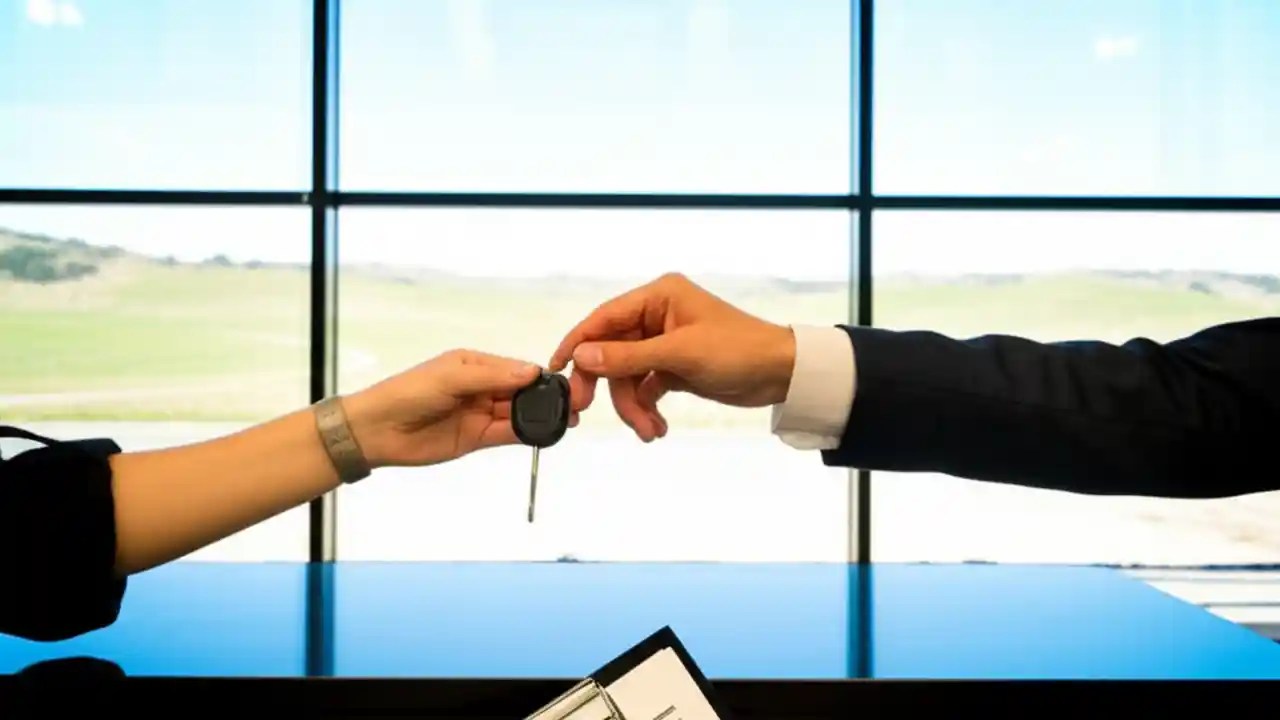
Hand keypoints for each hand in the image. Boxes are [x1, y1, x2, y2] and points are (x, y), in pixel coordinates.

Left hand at [341, 349, 576, 466]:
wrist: (377, 430)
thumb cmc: (409, 393)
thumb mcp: (451, 377)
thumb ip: (493, 376)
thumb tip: (532, 371)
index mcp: (475, 364)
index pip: (516, 368)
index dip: (539, 376)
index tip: (564, 382)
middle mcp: (481, 387)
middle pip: (521, 392)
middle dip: (545, 397)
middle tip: (574, 403)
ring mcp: (480, 413)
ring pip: (518, 413)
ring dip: (540, 417)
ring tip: (568, 419)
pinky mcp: (477, 438)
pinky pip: (507, 434)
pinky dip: (526, 434)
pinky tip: (545, 434)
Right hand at [549, 273, 795, 441]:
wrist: (781, 374)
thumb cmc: (737, 351)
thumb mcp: (679, 353)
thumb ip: (628, 356)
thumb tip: (582, 355)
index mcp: (658, 296)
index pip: (604, 318)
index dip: (578, 343)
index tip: (556, 370)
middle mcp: (657, 315)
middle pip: (611, 350)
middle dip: (604, 384)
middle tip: (586, 411)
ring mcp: (664, 342)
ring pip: (628, 376)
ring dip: (632, 406)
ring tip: (647, 432)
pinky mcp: (674, 367)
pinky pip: (645, 387)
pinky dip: (647, 408)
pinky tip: (656, 428)